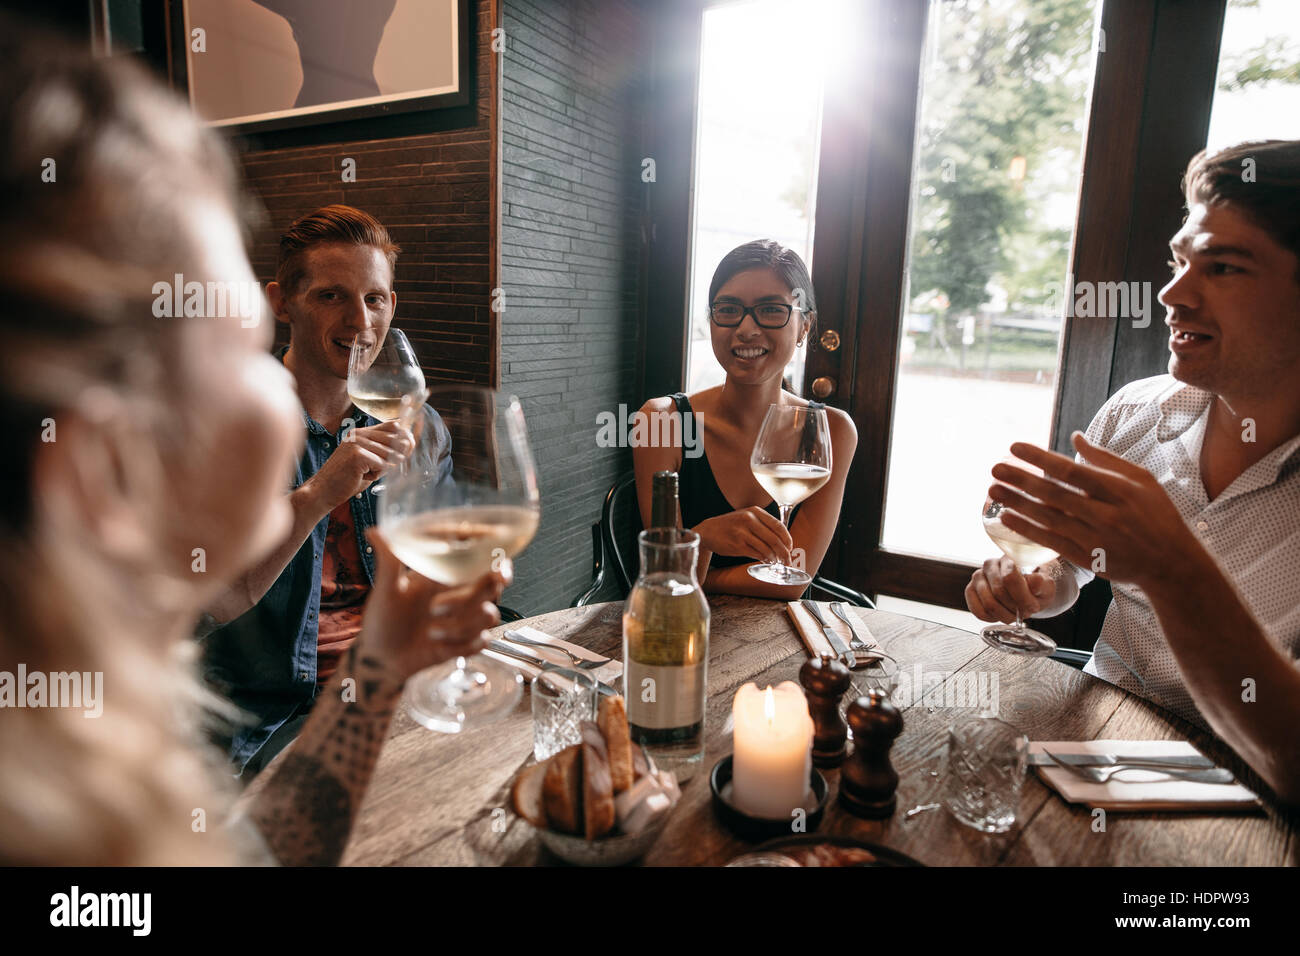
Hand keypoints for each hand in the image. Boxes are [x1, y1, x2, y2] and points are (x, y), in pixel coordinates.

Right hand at [304, 421, 413, 509]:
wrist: (323, 491)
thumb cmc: (347, 479)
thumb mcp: (368, 460)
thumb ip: (384, 451)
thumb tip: (410, 443)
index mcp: (361, 432)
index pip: (393, 425)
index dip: (405, 437)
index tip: (408, 449)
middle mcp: (359, 434)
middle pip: (395, 439)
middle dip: (396, 457)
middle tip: (377, 469)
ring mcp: (357, 443)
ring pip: (390, 455)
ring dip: (383, 469)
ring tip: (365, 473)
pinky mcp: (358, 455)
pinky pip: (383, 465)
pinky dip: (377, 474)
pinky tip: (362, 476)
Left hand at [355, 528, 510, 687]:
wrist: (382, 659)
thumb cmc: (382, 620)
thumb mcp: (385, 588)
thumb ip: (389, 560)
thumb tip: (373, 530)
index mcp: (445, 576)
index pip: (481, 560)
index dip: (496, 559)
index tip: (497, 562)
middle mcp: (460, 595)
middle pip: (493, 585)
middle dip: (479, 592)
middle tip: (444, 603)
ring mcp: (465, 619)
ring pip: (489, 614)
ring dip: (461, 624)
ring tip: (431, 630)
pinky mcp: (466, 642)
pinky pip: (482, 641)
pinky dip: (462, 645)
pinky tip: (440, 645)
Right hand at [694, 506, 793, 563]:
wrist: (708, 531)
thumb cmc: (730, 526)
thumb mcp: (746, 517)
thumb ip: (763, 524)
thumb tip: (782, 540)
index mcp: (755, 511)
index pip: (778, 525)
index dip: (787, 539)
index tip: (790, 547)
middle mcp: (749, 520)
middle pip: (774, 539)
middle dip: (784, 552)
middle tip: (787, 560)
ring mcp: (743, 532)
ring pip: (767, 548)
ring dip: (774, 558)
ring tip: (776, 561)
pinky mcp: (737, 545)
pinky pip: (757, 554)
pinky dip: (764, 559)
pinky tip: (766, 561)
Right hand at [965, 556, 1055, 622]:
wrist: (1026, 590)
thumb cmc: (1036, 587)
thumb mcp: (1046, 586)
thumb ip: (1041, 583)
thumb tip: (1034, 580)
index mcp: (1009, 559)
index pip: (1010, 577)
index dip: (1022, 597)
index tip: (1033, 606)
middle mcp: (989, 565)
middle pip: (999, 593)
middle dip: (1015, 608)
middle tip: (1025, 612)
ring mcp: (977, 577)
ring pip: (988, 604)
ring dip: (1005, 615)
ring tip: (1014, 614)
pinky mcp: (970, 591)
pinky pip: (978, 611)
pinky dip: (993, 618)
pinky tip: (1001, 614)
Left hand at [987, 432, 1198, 591]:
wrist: (1171, 563)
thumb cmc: (1157, 514)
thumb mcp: (1141, 480)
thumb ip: (1105, 459)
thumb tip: (1074, 437)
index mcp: (1118, 490)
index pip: (1070, 471)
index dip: (1040, 459)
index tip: (1014, 447)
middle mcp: (1105, 514)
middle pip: (1054, 494)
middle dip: (1021, 480)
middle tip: (995, 468)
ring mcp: (1095, 538)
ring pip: (1048, 518)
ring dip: (1017, 503)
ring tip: (993, 490)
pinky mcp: (1087, 558)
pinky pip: (1051, 541)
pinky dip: (1027, 529)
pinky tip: (1006, 518)